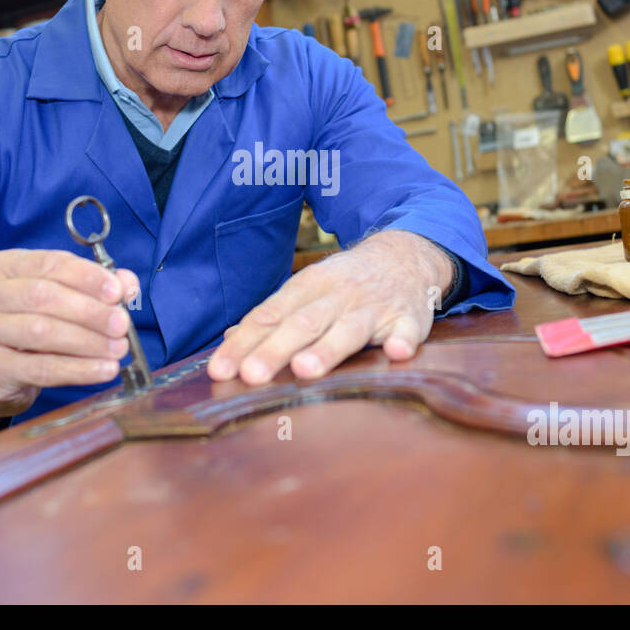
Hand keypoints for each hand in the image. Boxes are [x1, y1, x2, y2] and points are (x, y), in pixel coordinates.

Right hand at [0, 249, 140, 424]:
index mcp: (4, 266)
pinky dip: (78, 369)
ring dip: (87, 341)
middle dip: (89, 311)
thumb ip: (94, 288)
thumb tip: (128, 284)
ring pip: (41, 332)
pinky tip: (104, 370)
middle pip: (42, 296)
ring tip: (118, 349)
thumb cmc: (30, 328)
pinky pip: (40, 368)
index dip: (87, 276)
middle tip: (122, 324)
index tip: (118, 292)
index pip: (50, 263)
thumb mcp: (59, 301)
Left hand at [207, 229, 453, 385]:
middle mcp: (339, 294)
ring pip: (349, 329)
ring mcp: (376, 307)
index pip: (271, 315)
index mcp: (309, 286)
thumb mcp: (309, 289)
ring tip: (305, 370)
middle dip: (276, 349)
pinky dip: (402, 341)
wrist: (407, 254)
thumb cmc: (348, 281)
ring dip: (328, 349)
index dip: (244, 343)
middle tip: (252, 375)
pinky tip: (395, 353)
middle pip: (304, 323)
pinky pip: (408, 330)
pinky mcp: (410, 318)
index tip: (220, 371)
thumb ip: (274, 316)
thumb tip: (231, 340)